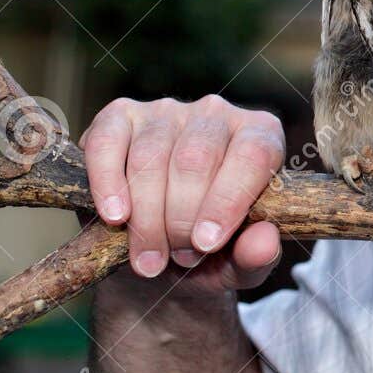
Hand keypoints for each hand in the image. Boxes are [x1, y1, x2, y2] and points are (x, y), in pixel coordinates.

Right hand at [81, 95, 285, 294]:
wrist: (156, 252)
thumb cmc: (208, 249)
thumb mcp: (239, 262)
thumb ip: (258, 255)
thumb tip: (265, 242)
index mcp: (261, 135)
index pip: (253, 155)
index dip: (227, 201)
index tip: (206, 244)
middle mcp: (217, 114)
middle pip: (196, 159)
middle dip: (181, 219)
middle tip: (178, 257)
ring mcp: (167, 111)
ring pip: (150, 158)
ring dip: (146, 216)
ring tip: (150, 257)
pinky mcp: (120, 117)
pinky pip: (107, 144)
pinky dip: (108, 184)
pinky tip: (115, 217)